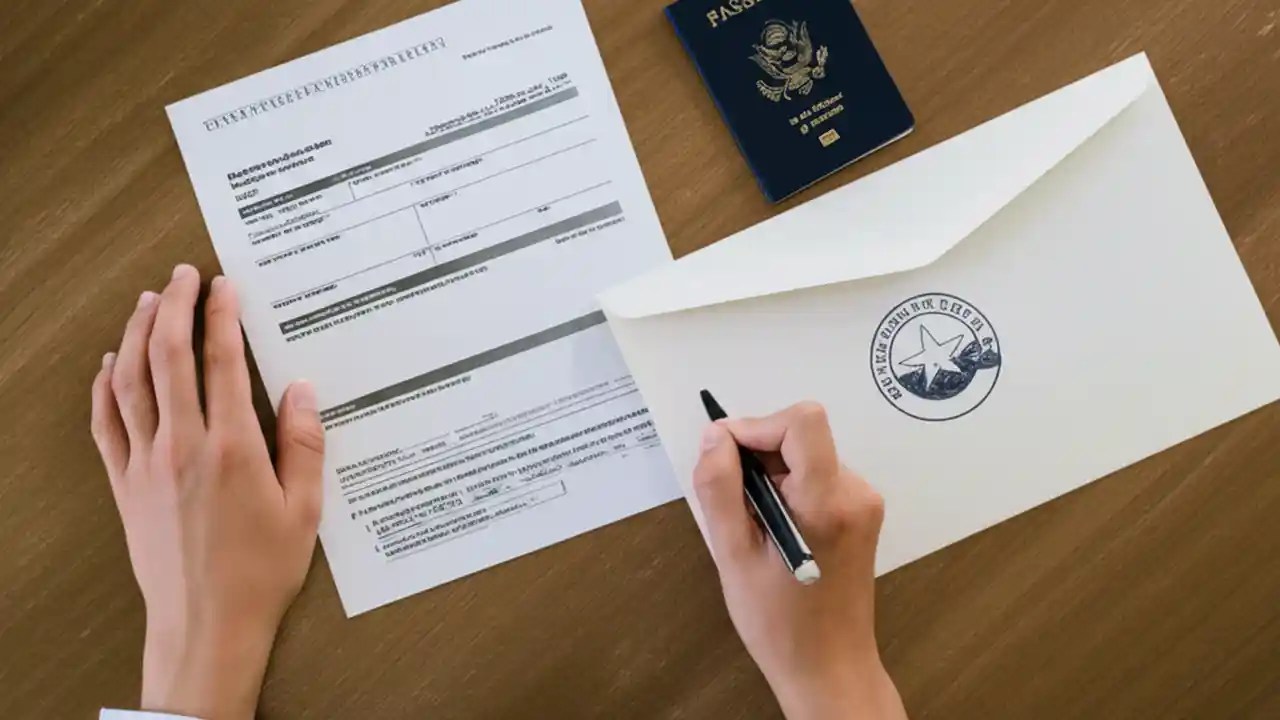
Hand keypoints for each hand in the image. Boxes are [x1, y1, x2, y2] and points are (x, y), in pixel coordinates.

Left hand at [89, 265, 324, 719]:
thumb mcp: (304, 509)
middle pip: (169, 358)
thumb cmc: (262, 571)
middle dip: (174, 307)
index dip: (221, 316)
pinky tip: (109, 365)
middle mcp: (182, 446)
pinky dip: (104, 388)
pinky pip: (106, 425)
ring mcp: (146, 464)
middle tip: (182, 275)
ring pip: (131, 382)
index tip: (223, 286)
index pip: (222, 363)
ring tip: (146, 301)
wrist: (207, 624)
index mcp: (232, 448)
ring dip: (136, 334)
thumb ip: (302, 444)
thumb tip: (300, 390)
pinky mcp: (125, 486)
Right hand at [693, 402, 906, 719]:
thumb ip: (720, 487)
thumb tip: (714, 437)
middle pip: (801, 436)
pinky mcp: (862, 512)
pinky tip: (775, 529)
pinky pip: (817, 475)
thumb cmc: (778, 622)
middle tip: (734, 505)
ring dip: (771, 476)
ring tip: (754, 526)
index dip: (757, 427)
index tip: (725, 456)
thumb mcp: (732, 554)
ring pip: (806, 455)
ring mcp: (863, 501)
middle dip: (758, 456)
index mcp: (826, 501)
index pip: (802, 421)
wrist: (828, 665)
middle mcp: (854, 492)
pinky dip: (788, 488)